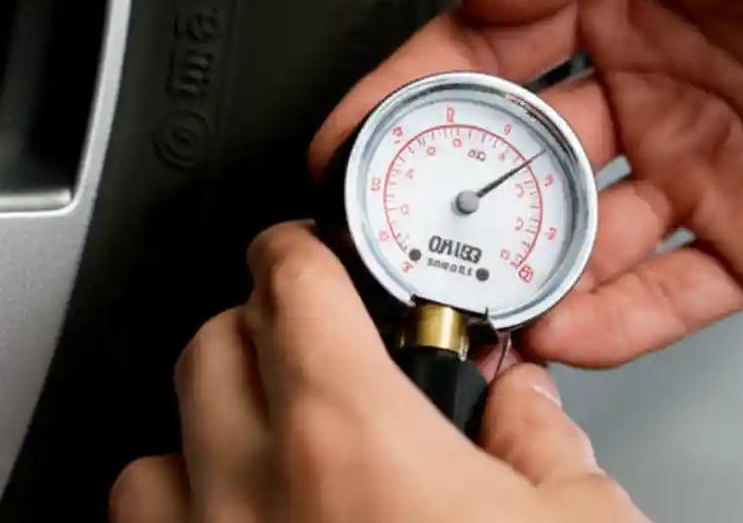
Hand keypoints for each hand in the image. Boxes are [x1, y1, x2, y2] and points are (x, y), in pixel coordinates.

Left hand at [109, 222, 645, 522]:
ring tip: (277, 440)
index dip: (302, 249)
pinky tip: (244, 517)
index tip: (310, 252)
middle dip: (267, 327)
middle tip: (320, 347)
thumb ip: (543, 434)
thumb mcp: (579, 517)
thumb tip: (523, 400)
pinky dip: (183, 508)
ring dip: (213, 423)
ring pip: (160, 443)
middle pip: (215, 344)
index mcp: (356, 434)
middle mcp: (260, 490)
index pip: (291, 281)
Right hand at [311, 0, 742, 365]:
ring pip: (581, 239)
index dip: (408, 93)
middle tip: (391, 237)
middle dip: (447, 200)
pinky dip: (610, 322)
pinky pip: (666, 293)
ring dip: (519, 274)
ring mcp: (700, 170)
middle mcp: (655, 88)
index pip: (489, 51)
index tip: (349, 137)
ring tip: (467, 303)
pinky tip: (559, 333)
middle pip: (519, 158)